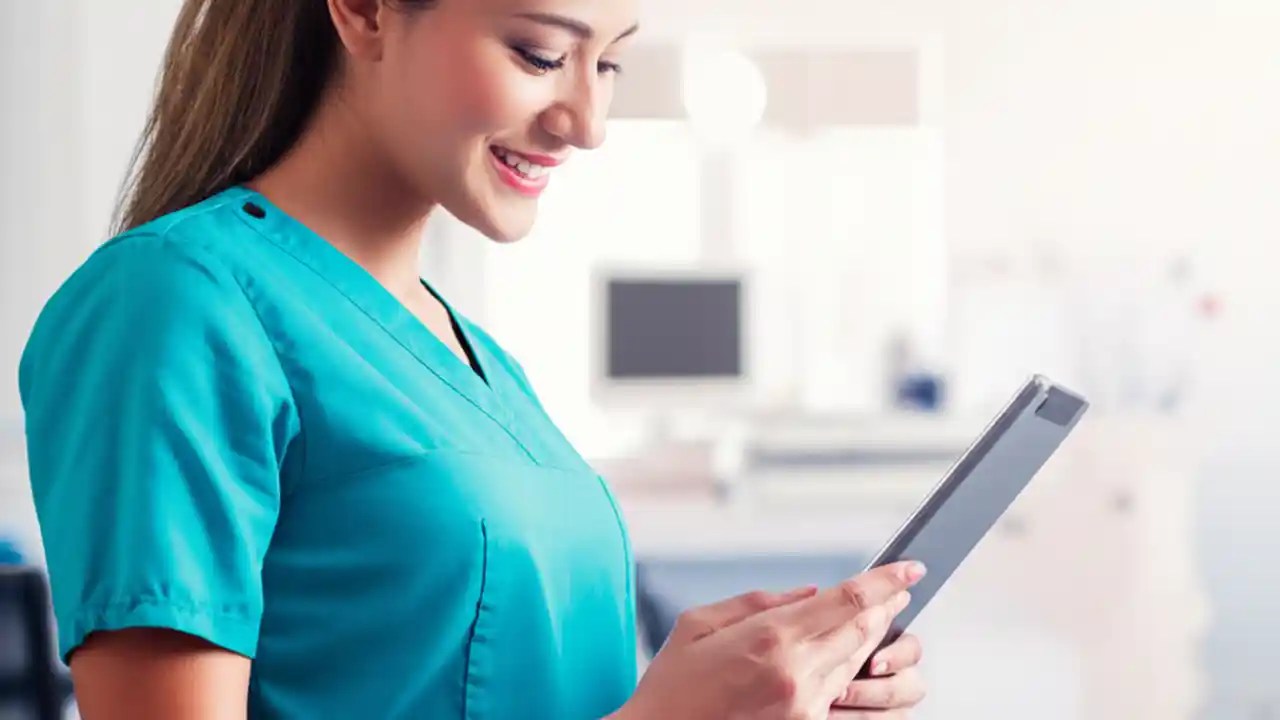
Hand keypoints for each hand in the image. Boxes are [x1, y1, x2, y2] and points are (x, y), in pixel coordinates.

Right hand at [614, 561, 925, 719]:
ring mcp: (806, 708)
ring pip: (855, 662)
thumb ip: (758, 601)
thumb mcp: (698, 624)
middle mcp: (797, 674)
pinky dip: (847, 670)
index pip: (849, 600)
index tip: (911, 568)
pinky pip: (839, 693)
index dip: (887, 580)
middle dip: (885, 606)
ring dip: (869, 637)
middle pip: (863, 631)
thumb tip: (809, 593)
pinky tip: (847, 657)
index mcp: (771, 639)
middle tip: (900, 588)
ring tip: (878, 616)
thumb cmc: (672, 685)